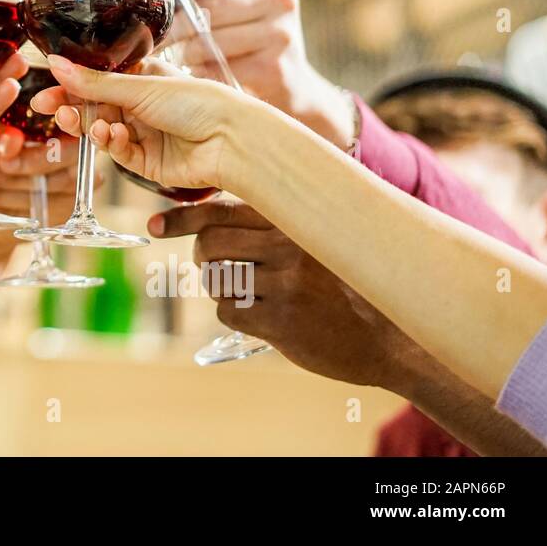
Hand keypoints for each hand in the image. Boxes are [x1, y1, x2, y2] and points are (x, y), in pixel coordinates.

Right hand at [30, 55, 245, 193]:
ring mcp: (142, 133)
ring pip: (101, 131)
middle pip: (93, 108)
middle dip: (72, 110)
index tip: (44, 93)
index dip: (68, 87)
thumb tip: (55, 63)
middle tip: (51, 112)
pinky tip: (114, 136)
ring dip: (91, 127)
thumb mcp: (140, 86)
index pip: (94, 81)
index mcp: (140, 77)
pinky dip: (111, 145)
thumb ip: (94, 82)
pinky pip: (118, 153)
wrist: (229, 140)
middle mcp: (139, 105)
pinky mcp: (145, 161)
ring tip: (91, 125)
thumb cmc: (196, 101)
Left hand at [153, 199, 412, 388]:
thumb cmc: (345, 285)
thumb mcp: (318, 241)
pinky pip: (228, 312)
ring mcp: (285, 284)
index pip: (220, 210)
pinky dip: (235, 314)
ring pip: (215, 279)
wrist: (392, 337)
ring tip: (247, 291)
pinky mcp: (281, 321)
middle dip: (203, 257)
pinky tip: (261, 315)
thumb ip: (274, 226)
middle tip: (215, 266)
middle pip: (210, 244)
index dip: (181, 218)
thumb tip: (208, 221)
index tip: (155, 225)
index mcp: (293, 220)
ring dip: (220, 288)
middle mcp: (287, 246)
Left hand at [183, 0, 353, 147]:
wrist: (292, 88)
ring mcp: (281, 31)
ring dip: (187, 53)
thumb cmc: (249, 40)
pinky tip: (199, 76)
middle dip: (178, 26)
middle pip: (211, 7)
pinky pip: (219, 68)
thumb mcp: (234, 8)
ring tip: (180, 59)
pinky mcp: (275, 66)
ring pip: (210, 40)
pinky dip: (201, 75)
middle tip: (156, 37)